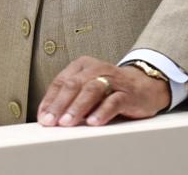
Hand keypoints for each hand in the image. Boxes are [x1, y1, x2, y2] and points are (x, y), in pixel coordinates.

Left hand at [37, 56, 169, 126]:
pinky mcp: (128, 93)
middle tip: (51, 121)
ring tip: (67, 122)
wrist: (145, 86)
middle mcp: (96, 69)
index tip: (43, 116)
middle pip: (74, 85)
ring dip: (77, 107)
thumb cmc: (111, 89)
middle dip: (60, 104)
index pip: (61, 82)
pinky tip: (93, 122)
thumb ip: (71, 98)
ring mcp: (113, 79)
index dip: (50, 100)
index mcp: (82, 66)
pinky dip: (102, 112)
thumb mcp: (88, 88)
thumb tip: (50, 116)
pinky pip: (113, 101)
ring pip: (92, 90)